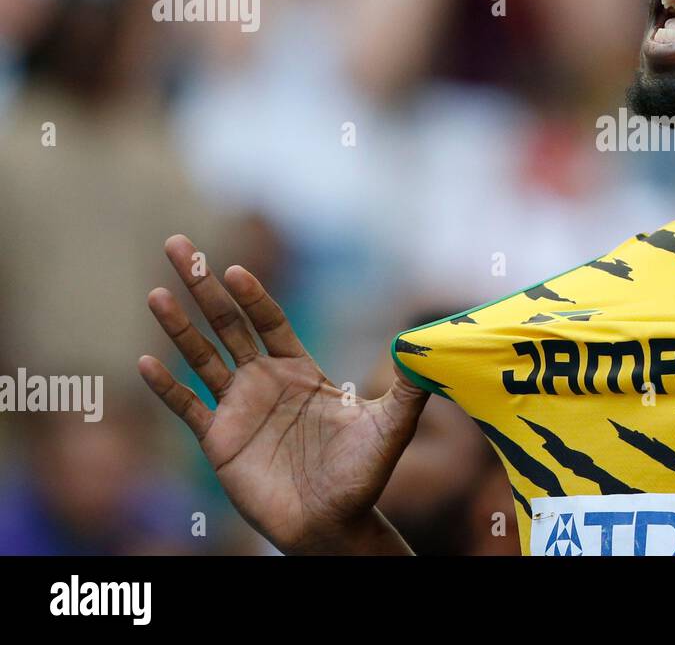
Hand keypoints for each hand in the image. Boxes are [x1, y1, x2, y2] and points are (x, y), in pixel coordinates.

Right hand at [138, 235, 429, 553]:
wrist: (332, 525)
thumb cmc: (362, 476)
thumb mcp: (391, 427)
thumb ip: (409, 389)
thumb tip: (429, 350)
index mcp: (300, 371)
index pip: (270, 321)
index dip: (253, 296)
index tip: (234, 270)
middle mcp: (264, 382)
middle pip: (228, 324)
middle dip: (203, 288)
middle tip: (178, 248)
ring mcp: (238, 408)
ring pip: (201, 357)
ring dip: (178, 327)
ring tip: (157, 293)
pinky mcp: (218, 440)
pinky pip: (186, 407)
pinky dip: (166, 386)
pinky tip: (145, 361)